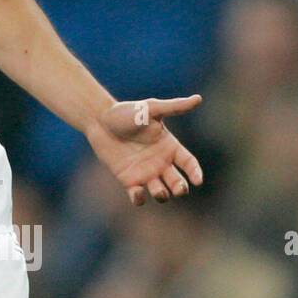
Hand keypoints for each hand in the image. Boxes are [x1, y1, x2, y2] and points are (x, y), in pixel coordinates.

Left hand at [85, 94, 204, 205]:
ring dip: (163, 195)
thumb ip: (174, 107)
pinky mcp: (128, 179)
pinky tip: (138, 193)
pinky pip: (138, 196)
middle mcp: (160, 162)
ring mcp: (145, 172)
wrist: (100, 120)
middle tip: (179, 189)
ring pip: (161, 191)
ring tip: (159, 191)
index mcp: (170, 146)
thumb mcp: (151, 109)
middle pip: (177, 181)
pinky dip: (140, 198)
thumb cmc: (126, 112)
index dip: (195, 172)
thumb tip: (198, 98)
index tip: (197, 180)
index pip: (189, 163)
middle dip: (181, 188)